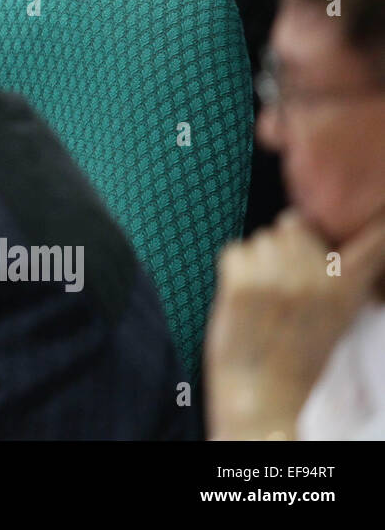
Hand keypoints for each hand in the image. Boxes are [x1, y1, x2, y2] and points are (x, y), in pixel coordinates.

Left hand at [205, 210, 384, 438]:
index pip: (374, 239)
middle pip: (294, 222)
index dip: (372, 223)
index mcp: (347, 286)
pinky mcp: (240, 282)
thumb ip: (336, 276)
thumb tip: (324, 239)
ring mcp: (277, 277)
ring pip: (261, 236)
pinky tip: (243, 296)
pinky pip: (234, 250)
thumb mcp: (338, 316)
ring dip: (260, 256)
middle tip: (284, 276)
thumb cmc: (300, 357)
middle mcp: (315, 277)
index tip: (375, 211)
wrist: (264, 393)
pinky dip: (235, 268)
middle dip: (287, 243)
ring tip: (264, 292)